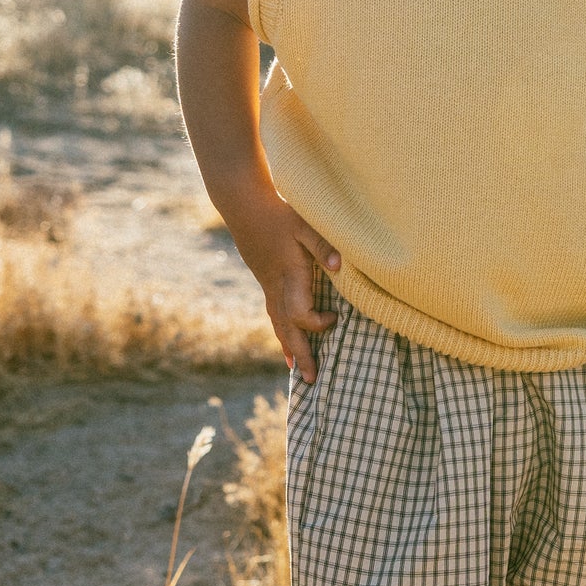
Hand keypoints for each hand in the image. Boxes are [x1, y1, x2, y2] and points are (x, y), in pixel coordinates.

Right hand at [220, 185, 340, 380]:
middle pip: (287, 329)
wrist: (244, 205)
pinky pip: (273, 314)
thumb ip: (323, 246)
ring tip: (296, 371)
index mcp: (289, 276)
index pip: (300, 314)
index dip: (318, 324)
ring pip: (278, 324)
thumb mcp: (305, 225)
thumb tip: (340, 268)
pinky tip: (285, 341)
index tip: (336, 318)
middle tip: (312, 381)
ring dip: (289, 348)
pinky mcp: (266, 281)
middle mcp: (276, 287)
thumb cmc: (279, 213)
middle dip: (301, 355)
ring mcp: (268, 286)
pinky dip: (281, 332)